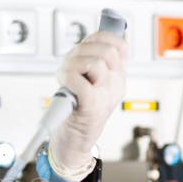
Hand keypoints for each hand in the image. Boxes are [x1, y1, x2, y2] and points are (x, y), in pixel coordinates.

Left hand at [50, 31, 127, 180]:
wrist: (73, 143)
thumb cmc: (77, 113)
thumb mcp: (89, 83)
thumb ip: (92, 63)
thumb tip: (91, 40)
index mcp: (118, 77)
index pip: (117, 43)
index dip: (98, 39)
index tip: (85, 47)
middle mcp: (116, 85)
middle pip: (106, 49)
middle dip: (82, 51)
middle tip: (70, 66)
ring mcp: (106, 95)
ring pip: (94, 62)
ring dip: (72, 65)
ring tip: (66, 79)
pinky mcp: (92, 106)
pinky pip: (80, 80)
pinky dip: (67, 78)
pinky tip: (64, 84)